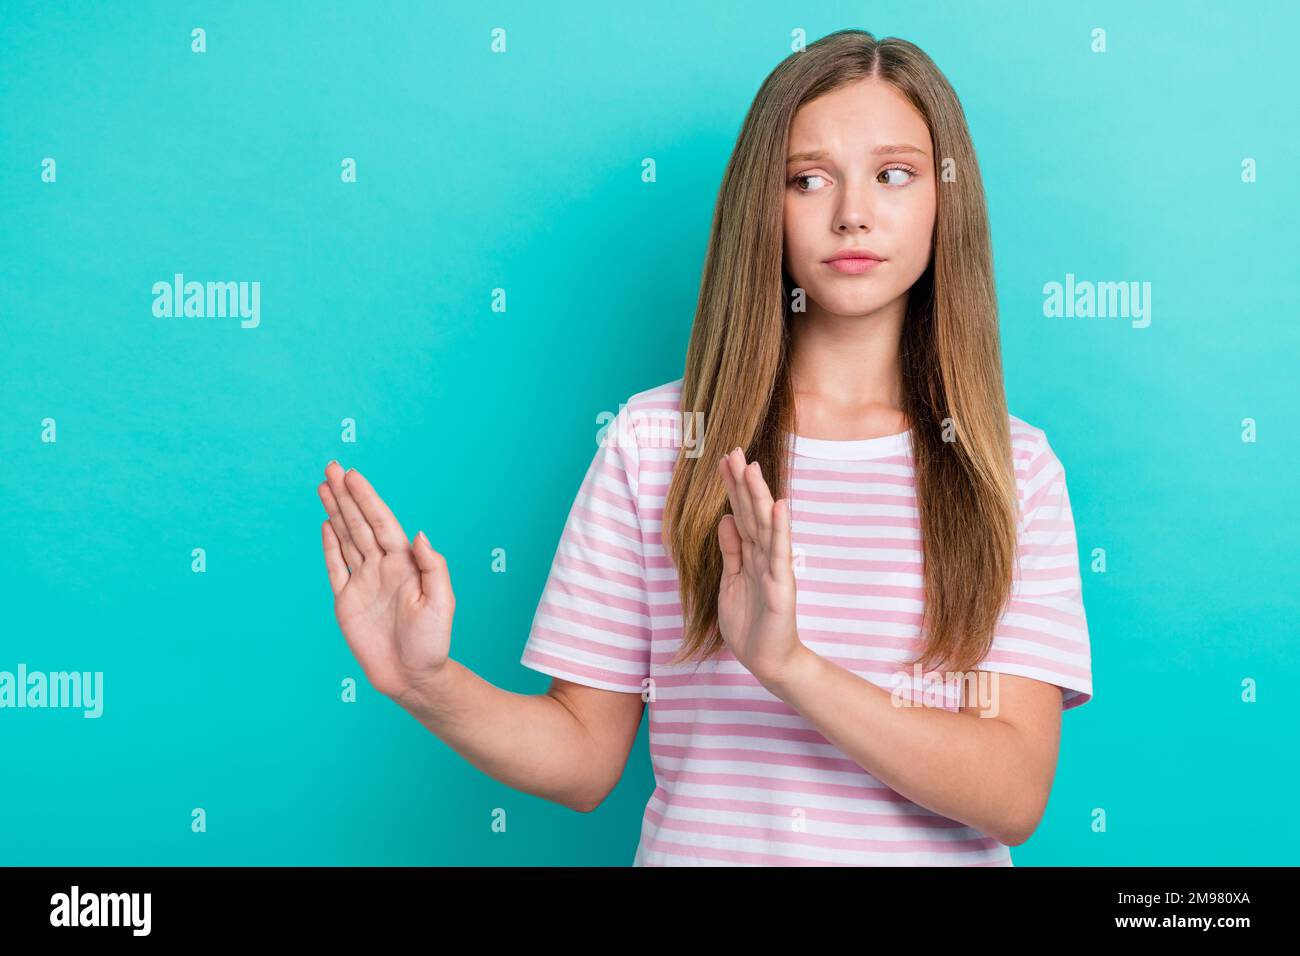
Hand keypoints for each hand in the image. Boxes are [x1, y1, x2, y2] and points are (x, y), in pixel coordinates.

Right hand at [317, 462, 454, 701]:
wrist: (413, 677)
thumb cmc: (432, 643)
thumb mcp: (441, 603)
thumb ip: (433, 567)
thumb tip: (418, 534)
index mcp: (404, 564)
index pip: (381, 523)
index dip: (367, 499)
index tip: (353, 475)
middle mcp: (382, 568)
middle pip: (359, 524)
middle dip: (346, 495)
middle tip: (331, 467)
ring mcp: (363, 582)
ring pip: (345, 539)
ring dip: (335, 512)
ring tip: (324, 487)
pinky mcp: (346, 601)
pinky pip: (335, 567)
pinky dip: (329, 546)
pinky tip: (325, 525)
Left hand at [716, 447, 803, 686]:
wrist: (767, 661)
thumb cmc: (750, 624)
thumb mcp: (730, 581)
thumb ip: (731, 551)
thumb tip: (725, 518)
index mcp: (750, 554)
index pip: (740, 514)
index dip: (732, 488)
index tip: (723, 461)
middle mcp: (764, 555)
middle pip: (752, 512)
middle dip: (742, 483)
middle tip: (733, 451)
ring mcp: (774, 568)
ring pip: (765, 525)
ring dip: (759, 496)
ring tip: (752, 469)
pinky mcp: (781, 585)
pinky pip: (780, 553)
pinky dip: (780, 529)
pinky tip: (780, 506)